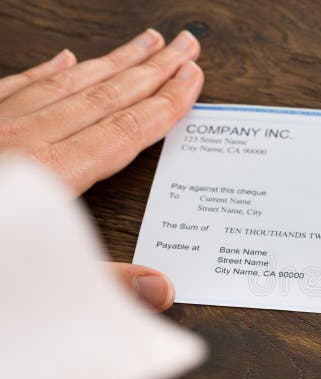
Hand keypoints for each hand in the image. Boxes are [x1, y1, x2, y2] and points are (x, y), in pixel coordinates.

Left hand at [0, 29, 203, 309]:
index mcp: (49, 175)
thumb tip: (161, 288)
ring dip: (112, 61)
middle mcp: (25, 138)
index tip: (194, 78)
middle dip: (152, 68)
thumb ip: (100, 283)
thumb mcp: (30, 283)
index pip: (124, 130)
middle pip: (105, 94)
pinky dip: (47, 70)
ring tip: (145, 41)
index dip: (166, 104)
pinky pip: (17, 86)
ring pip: (68, 82)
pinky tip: (65, 59)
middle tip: (186, 43)